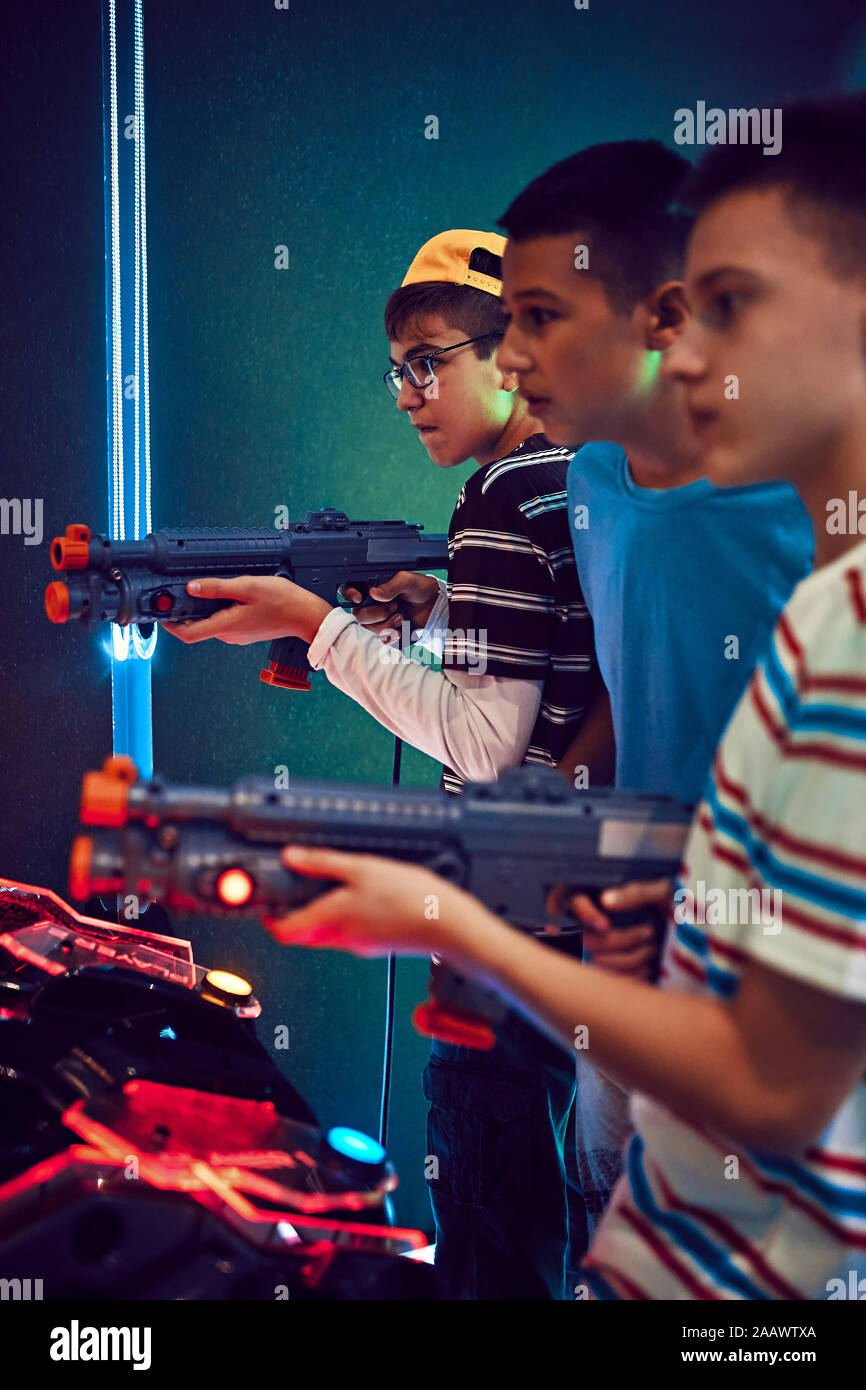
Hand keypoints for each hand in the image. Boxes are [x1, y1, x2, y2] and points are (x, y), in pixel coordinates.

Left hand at [160, 575, 331, 645]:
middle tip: (180, 593)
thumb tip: (191, 587)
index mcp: (226, 625)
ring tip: (207, 590)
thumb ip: (217, 588)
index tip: (161, 615)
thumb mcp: (247, 587)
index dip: (170, 626)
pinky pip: (226, 622)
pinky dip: (220, 611)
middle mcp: (230, 635)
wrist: (307, 616)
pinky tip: (229, 596)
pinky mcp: (246, 631)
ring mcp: (238, 635)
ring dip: (205, 610)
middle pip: (198, 627)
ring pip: (212, 624)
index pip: (188, 634)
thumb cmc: (283, 601)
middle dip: (186, 612)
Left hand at [262, 847, 471, 957]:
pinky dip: (345, 918)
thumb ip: (324, 863)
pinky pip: (350, 933)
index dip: (269, 918)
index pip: (283, 932)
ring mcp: (360, 944)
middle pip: (302, 934)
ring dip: (320, 915)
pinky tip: (363, 898)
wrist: (450, 926)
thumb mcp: (363, 868)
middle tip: (292, 891)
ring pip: (326, 934)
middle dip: (292, 916)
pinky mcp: (378, 943)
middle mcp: (341, 937)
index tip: (265, 901)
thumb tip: (291, 857)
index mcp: (331, 919)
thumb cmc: (411, 899)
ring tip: (328, 887)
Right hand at [340, 571, 440, 640]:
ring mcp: (376, 621)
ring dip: (384, 625)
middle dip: (376, 613)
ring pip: (366, 629)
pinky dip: (388, 637)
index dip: (349, 595)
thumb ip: (391, 586)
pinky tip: (399, 631)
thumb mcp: (408, 581)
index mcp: (371, 589)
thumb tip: (374, 593)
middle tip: (394, 607)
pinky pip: (378, 640)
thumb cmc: (421, 589)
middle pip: (357, 614)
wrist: (435, 607)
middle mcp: (370, 605)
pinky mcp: (384, 634)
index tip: (359, 598)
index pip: (349, 591)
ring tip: (401, 617)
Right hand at [568, 878, 672, 980]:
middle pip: (590, 939)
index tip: (604, 925)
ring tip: (652, 948)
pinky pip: (612, 980)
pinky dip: (632, 976)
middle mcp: (595, 926)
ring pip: (600, 962)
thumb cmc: (671, 904)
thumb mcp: (659, 892)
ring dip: (631, 958)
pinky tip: (647, 967)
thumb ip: (634, 893)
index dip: (587, 915)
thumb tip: (606, 900)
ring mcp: (601, 951)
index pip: (578, 904)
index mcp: (601, 901)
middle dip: (623, 940)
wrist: (686, 929)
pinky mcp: (612, 972)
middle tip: (648, 933)